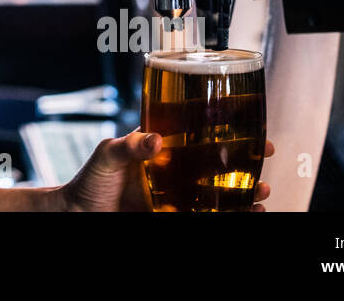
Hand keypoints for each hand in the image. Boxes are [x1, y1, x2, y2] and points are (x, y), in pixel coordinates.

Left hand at [45, 130, 273, 211]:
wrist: (77, 213)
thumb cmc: (89, 181)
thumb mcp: (106, 155)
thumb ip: (127, 145)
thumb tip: (156, 139)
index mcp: (161, 149)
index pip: (198, 133)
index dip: (226, 129)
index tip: (252, 128)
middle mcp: (174, 170)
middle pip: (217, 163)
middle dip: (245, 161)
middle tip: (266, 159)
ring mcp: (176, 196)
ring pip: (218, 192)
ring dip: (244, 192)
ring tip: (262, 193)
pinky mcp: (174, 215)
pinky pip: (206, 215)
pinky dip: (228, 215)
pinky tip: (247, 214)